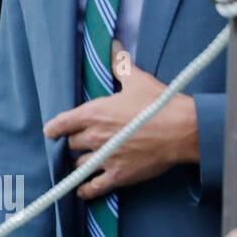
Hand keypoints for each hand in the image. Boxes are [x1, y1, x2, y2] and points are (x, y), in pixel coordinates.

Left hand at [44, 41, 198, 200]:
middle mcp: (94, 136)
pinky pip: (93, 187)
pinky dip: (84, 189)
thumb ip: (120, 65)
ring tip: (83, 161)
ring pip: (78, 164)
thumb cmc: (160, 104)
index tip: (52, 131)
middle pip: (70, 144)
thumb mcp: (137, 80)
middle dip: (73, 143)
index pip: (60, 123)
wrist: (185, 130)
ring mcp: (105, 157)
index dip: (54, 128)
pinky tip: (82, 189)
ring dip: (79, 163)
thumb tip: (114, 47)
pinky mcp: (118, 175)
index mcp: (93, 113)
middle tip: (79, 142)